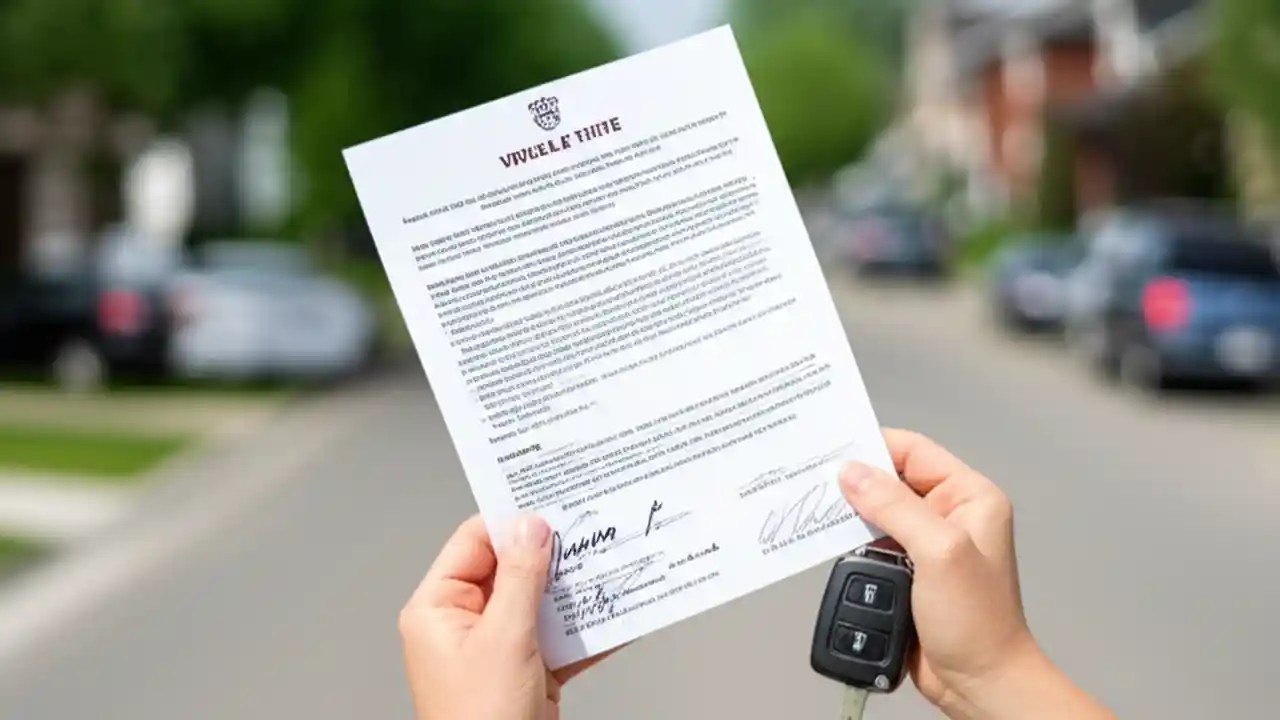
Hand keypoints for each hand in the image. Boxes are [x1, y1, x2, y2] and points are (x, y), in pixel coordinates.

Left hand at [399, 514, 609, 719]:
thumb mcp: (504, 638)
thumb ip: (520, 578)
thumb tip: (531, 527)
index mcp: (436, 608)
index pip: (473, 543)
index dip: (510, 523)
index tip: (550, 507)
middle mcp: (461, 623)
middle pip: (509, 569)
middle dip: (550, 556)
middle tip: (588, 532)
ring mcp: (494, 648)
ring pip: (537, 602)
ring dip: (571, 590)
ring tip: (608, 566)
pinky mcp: (524, 671)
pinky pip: (555, 637)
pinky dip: (583, 628)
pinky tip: (614, 615)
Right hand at [839, 429, 1113, 719]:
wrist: (979, 682)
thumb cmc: (977, 622)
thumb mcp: (939, 552)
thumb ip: (894, 507)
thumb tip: (851, 473)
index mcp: (970, 497)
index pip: (915, 451)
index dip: (874, 447)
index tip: (834, 450)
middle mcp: (950, 514)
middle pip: (892, 478)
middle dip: (856, 479)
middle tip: (815, 477)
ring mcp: (928, 543)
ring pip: (878, 510)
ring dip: (851, 512)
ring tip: (816, 506)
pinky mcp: (908, 570)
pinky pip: (873, 541)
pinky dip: (851, 539)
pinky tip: (828, 538)